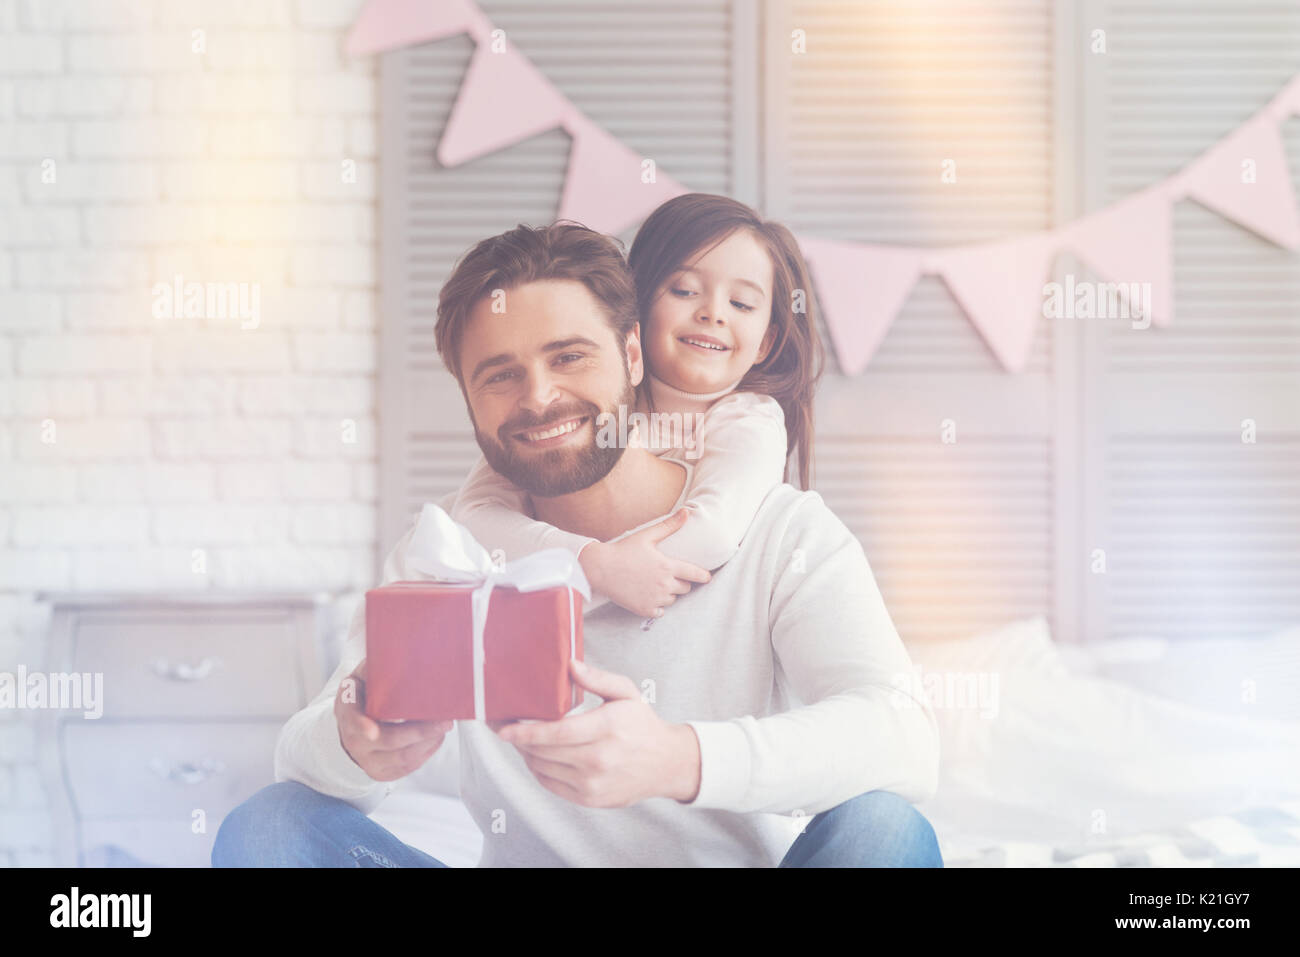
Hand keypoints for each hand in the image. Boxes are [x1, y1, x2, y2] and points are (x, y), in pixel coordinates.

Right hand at [335, 657, 454, 781]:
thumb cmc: (361, 698)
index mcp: (347, 712)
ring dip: (428, 742)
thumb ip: (373, 668)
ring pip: (402, 758)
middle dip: (419, 732)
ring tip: (445, 727)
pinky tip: (436, 738)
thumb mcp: (360, 679)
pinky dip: (426, 752)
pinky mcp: (383, 774)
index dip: (361, 726)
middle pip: (388, 741)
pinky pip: (408, 768)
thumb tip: (396, 646)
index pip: (351, 720)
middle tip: (444, 721)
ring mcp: (368, 761)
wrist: (350, 731)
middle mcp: (354, 741)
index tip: (372, 731)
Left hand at [494, 659, 701, 806]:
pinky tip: (538, 755)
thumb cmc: (642, 725)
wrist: (666, 764)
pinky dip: (538, 769)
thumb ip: (598, 678)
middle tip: (506, 726)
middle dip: (519, 739)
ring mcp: (592, 783)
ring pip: (542, 768)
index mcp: (607, 729)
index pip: (556, 733)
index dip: (525, 731)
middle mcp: (599, 760)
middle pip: (543, 752)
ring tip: (522, 738)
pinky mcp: (589, 799)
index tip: (503, 727)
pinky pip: (550, 784)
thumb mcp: (626, 693)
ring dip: (527, 753)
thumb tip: (570, 665)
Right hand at [579, 508, 711, 617]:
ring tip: (655, 584)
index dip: (704, 576)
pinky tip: (648, 596)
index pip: (695, 574)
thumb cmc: (623, 550)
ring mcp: (654, 599)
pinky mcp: (644, 609)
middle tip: (668, 575)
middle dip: (681, 582)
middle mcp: (664, 585)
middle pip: (685, 588)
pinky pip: (660, 611)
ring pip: (672, 600)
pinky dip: (657, 605)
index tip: (707, 577)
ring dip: (668, 594)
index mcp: (667, 566)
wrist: (600, 568)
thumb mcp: (647, 536)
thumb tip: (687, 512)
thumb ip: (669, 526)